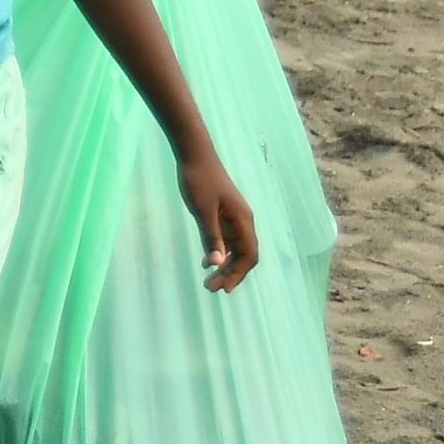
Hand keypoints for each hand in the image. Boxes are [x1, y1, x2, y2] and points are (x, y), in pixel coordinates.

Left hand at [179, 146, 259, 291]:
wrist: (194, 155)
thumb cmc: (198, 180)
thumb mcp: (202, 210)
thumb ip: (211, 236)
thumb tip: (217, 264)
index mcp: (243, 220)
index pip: (249, 255)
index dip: (239, 273)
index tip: (223, 288)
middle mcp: (243, 221)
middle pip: (244, 255)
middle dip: (230, 273)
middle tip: (209, 288)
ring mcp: (233, 217)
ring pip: (235, 249)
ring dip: (224, 265)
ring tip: (208, 280)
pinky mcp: (222, 214)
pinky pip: (226, 239)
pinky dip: (219, 252)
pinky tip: (206, 262)